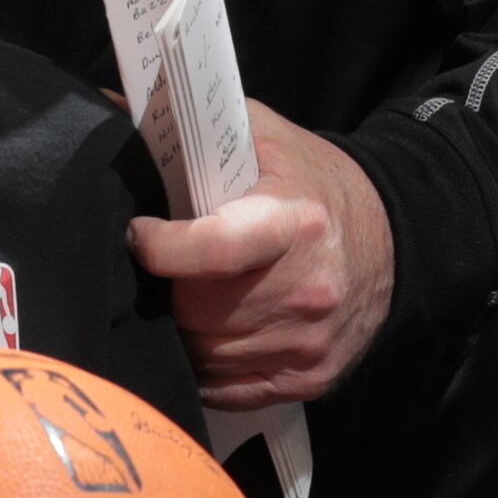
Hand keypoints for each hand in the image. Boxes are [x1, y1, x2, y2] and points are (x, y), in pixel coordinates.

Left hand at [130, 98, 397, 410]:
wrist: (393, 237)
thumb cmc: (313, 184)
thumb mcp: (263, 136)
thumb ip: (191, 126)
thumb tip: (104, 109)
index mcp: (294, 222)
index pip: (214, 249)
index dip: (162, 248)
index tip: (140, 235)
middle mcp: (306, 288)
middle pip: (197, 309)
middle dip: (166, 290)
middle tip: (160, 270)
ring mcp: (308, 341)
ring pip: (205, 354)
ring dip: (182, 329)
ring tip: (185, 297)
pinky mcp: (310, 377)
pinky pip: (228, 388)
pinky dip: (205, 367)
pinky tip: (206, 332)